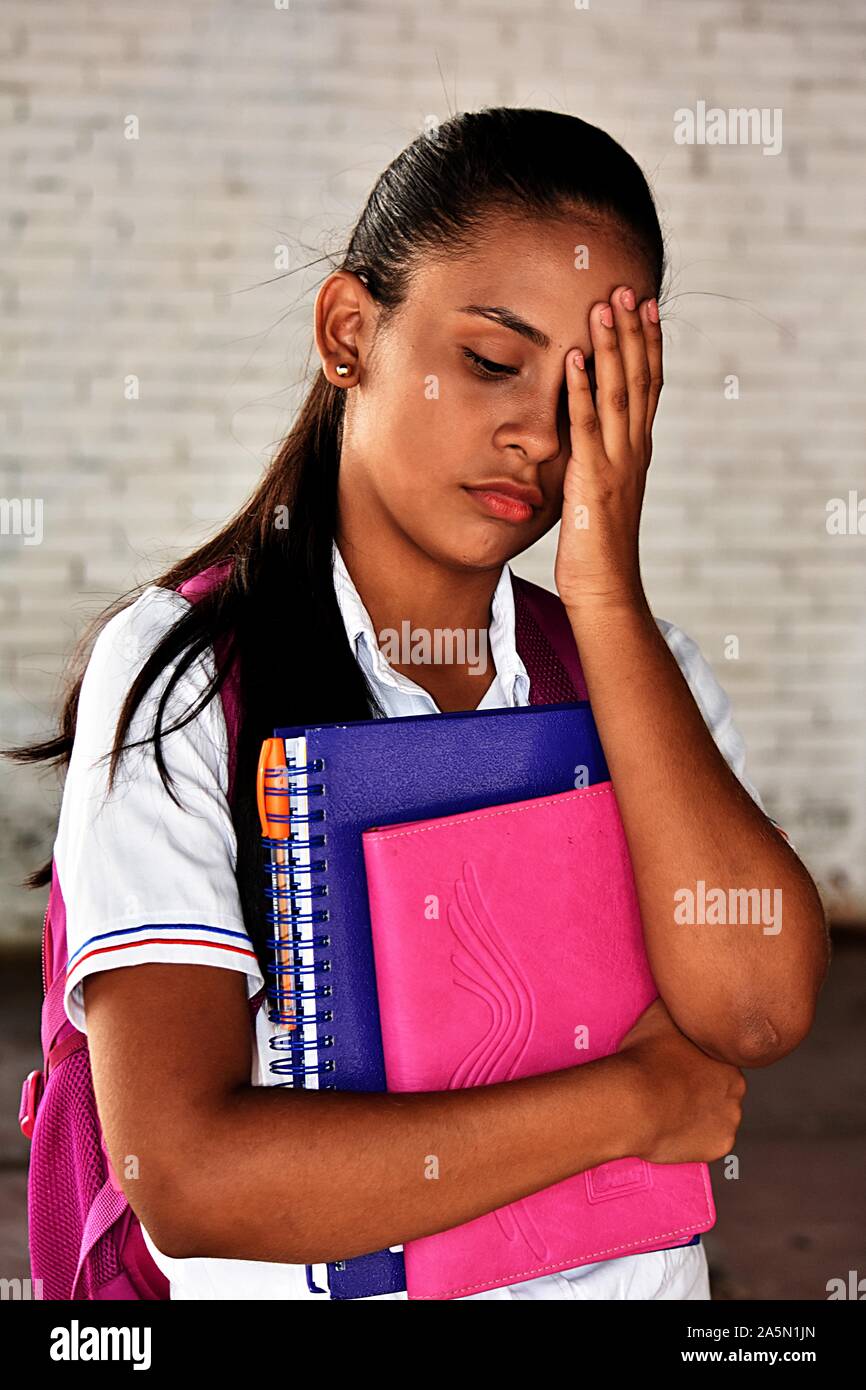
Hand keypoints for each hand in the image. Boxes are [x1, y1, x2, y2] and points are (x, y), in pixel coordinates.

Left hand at [554, 288, 662, 622]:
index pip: (649, 387)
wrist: (605, 590)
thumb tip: (582, 439)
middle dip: (633, 332)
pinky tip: (572, 359)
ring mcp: (616, 464)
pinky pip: (586, 427)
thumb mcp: (598, 494)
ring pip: (617, 394)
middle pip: (639, 379)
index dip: (648, 345)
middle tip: (628, 288)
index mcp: (636, 452)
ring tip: (604, 306)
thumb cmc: (597, 549)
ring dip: (610, 348)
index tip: (646, 307)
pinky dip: (579, 391)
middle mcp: (633, 451)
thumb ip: (595, 461)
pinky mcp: (592, 480)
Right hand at [615, 997, 746, 1165]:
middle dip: (703, 1089)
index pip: (718, 1061)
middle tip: (671, 1088)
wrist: (634, 1102)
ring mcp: (730, 1120)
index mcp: (727, 1057)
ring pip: (717, 1117)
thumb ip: (678, 1006)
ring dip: (700, 1115)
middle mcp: (737, 1089)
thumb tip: (681, 990)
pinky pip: (708, 1142)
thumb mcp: (660, 1014)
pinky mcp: (720, 1147)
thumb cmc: (644, 1056)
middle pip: (722, 1089)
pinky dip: (694, 1138)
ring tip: (669, 1109)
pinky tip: (671, 1128)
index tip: (676, 1066)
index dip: (696, 1063)